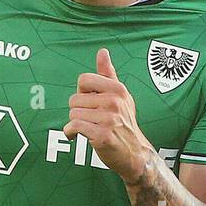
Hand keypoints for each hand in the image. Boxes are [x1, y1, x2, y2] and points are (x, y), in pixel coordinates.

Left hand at [63, 49, 151, 182]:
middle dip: (78, 110)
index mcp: (118, 89)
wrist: (134, 154)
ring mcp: (109, 119)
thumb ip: (108, 74)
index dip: (82, 92)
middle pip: (75, 99)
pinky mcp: (102, 135)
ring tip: (87, 128)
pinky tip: (76, 136)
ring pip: (73, 114)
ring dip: (75, 123)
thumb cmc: (124, 123)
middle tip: (90, 119)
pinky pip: (74, 126)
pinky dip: (70, 133)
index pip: (84, 80)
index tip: (90, 102)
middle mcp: (114, 102)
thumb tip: (102, 51)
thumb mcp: (120, 96)